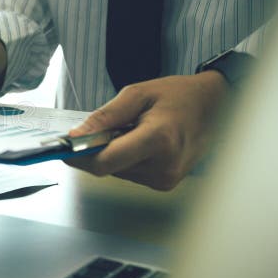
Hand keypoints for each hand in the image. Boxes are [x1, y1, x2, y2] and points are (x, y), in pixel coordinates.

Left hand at [65, 72, 228, 189]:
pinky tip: (138, 140)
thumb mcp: (137, 94)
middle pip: (107, 167)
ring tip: (130, 130)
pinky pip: (129, 172)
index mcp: (159, 141)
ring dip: (112, 152)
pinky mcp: (165, 183)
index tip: (63, 147)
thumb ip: (103, 117)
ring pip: (116, 171)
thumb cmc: (178, 96)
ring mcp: (166, 179)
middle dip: (96, 149)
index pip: (105, 162)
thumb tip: (75, 136)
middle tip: (99, 127)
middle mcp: (164, 166)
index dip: (79, 156)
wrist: (214, 107)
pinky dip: (125, 157)